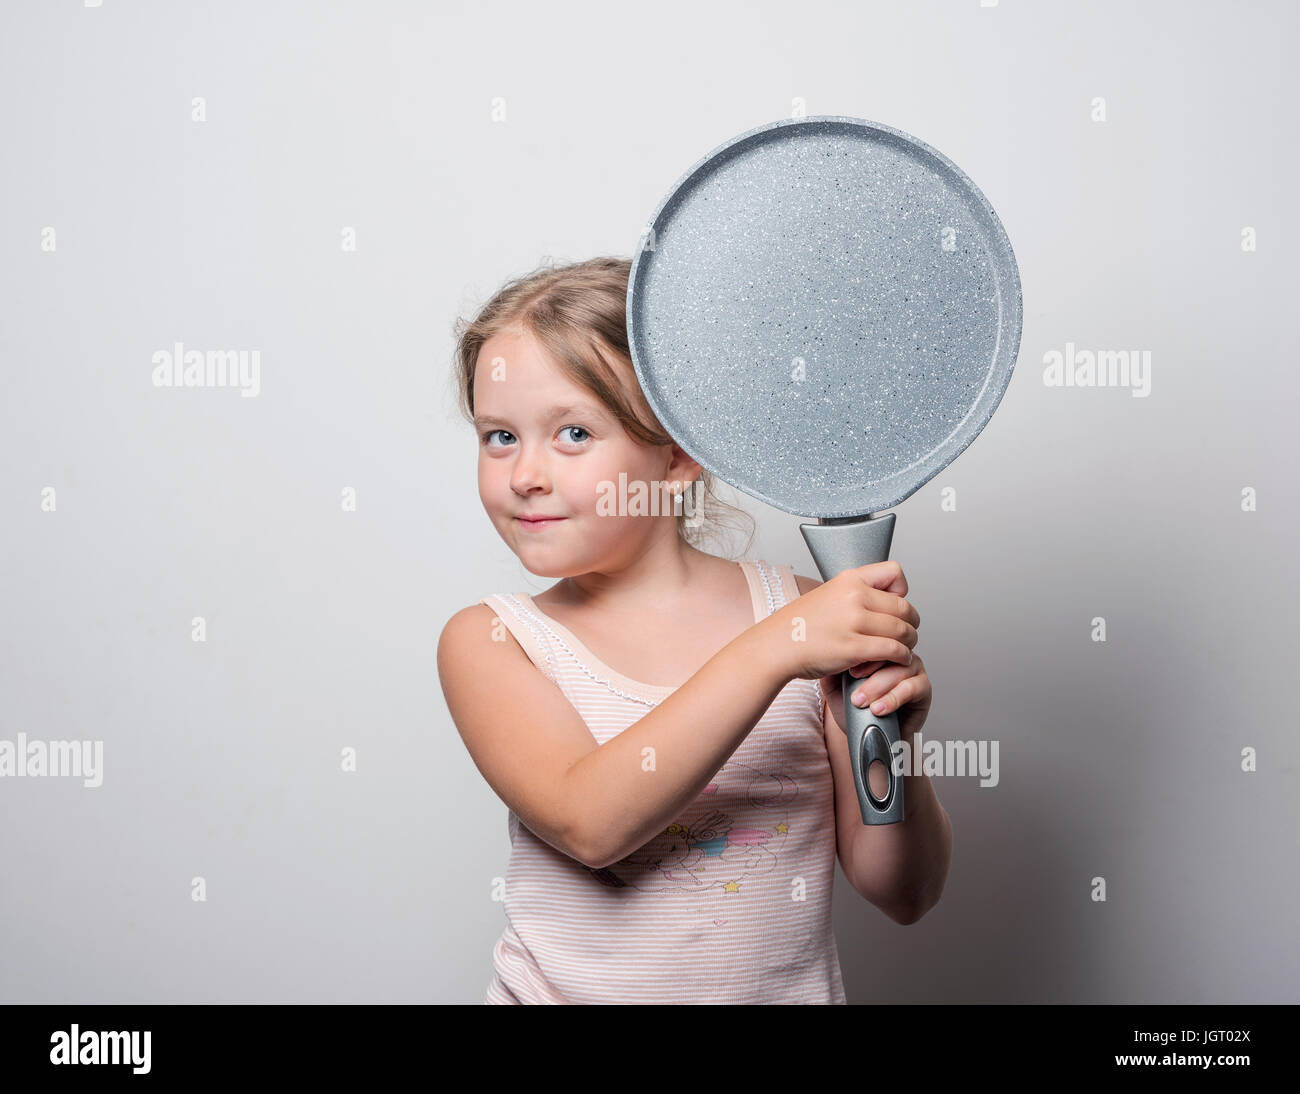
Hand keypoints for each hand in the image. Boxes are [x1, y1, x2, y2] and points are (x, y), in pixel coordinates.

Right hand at [765, 561, 919, 681]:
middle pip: (904, 607)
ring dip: (909, 643)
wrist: (776, 646)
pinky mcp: (854, 648)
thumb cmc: (800, 625)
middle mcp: (854, 596)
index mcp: (849, 580)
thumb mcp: (828, 594)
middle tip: (906, 634)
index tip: (894, 605)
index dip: (901, 591)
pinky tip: (895, 661)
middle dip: (911, 623)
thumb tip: (884, 600)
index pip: (895, 573)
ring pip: (903, 630)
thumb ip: (855, 594)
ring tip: (902, 650)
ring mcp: (854, 622)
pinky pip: (894, 650)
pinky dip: (901, 657)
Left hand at [819, 650, 932, 743]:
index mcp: (876, 647)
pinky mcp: (924, 687)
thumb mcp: (834, 687)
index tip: (849, 670)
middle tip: (854, 693)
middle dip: (869, 673)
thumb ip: (829, 668)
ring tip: (863, 703)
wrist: (867, 737)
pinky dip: (894, 698)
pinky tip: (880, 709)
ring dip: (879, 688)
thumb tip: (823, 652)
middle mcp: (895, 654)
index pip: (874, 639)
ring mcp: (912, 668)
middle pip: (889, 652)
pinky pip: (913, 687)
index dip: (863, 652)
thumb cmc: (853, 710)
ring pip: (900, 669)